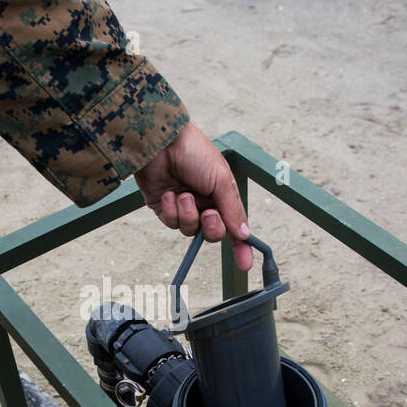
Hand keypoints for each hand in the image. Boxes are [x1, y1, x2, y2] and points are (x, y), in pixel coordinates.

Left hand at [135, 122, 253, 271]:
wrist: (161, 141)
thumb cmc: (195, 153)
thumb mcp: (221, 179)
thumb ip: (232, 209)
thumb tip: (244, 234)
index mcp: (222, 195)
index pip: (234, 226)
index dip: (240, 246)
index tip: (245, 264)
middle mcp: (204, 203)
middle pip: (213, 233)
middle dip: (211, 227)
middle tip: (208, 214)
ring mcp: (183, 206)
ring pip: (190, 231)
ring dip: (188, 215)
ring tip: (183, 195)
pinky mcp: (164, 207)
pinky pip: (172, 223)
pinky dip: (172, 210)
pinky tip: (169, 193)